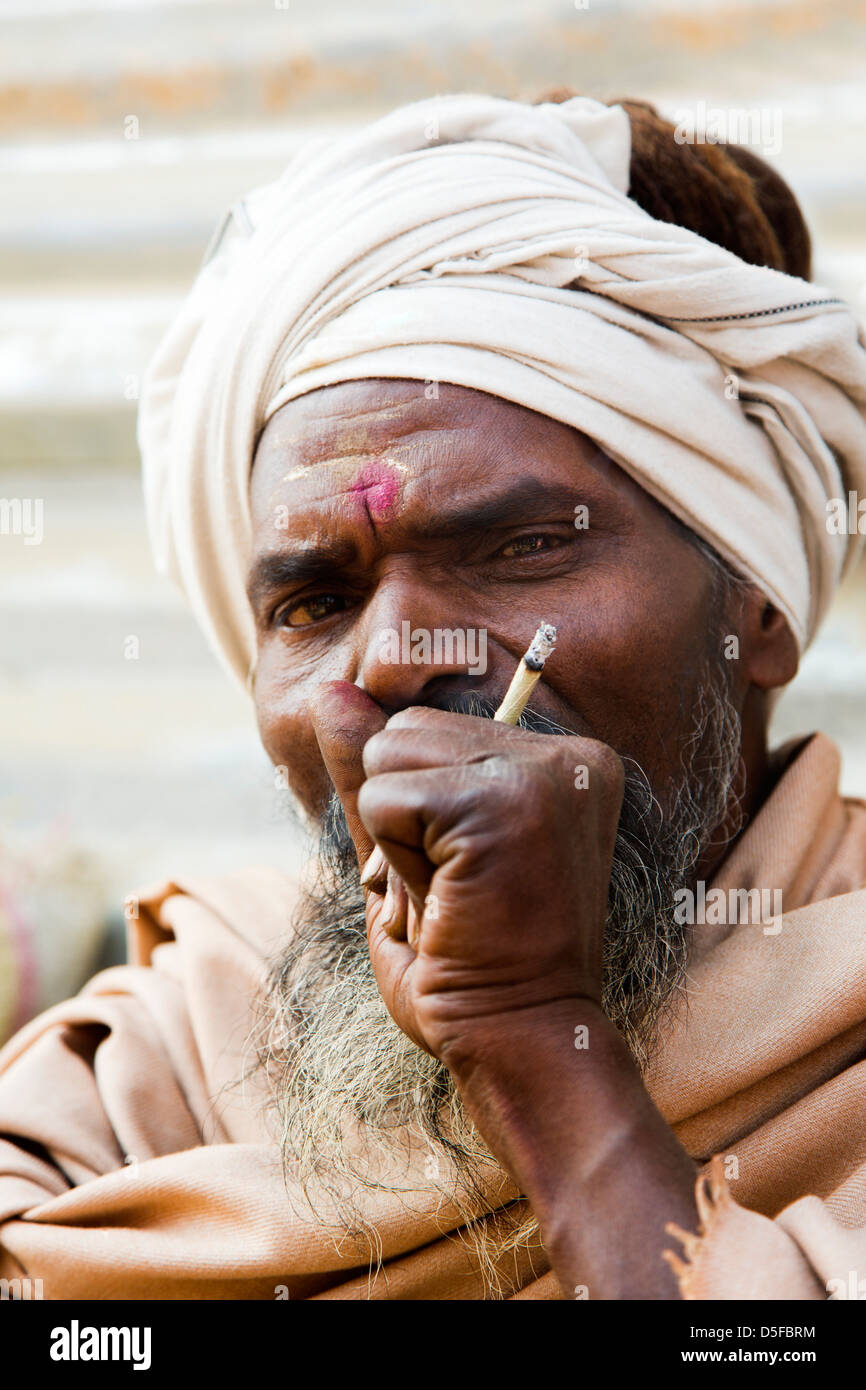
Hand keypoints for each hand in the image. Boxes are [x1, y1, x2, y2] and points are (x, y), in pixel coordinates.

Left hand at [311, 682, 624, 1063]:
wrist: (516, 1039)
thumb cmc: (469, 960)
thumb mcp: (412, 849)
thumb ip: (376, 769)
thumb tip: (330, 691)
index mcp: (565, 761)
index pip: (428, 728)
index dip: (415, 810)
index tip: (471, 877)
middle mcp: (568, 756)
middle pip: (403, 729)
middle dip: (399, 816)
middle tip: (454, 889)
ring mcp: (541, 774)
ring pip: (386, 752)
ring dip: (394, 837)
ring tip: (450, 893)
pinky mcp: (501, 804)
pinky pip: (383, 797)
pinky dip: (392, 860)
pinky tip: (448, 902)